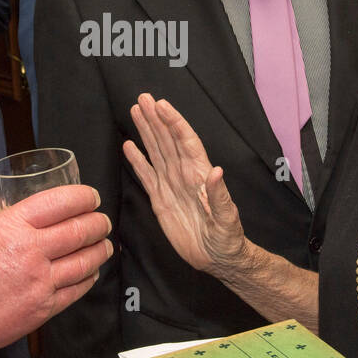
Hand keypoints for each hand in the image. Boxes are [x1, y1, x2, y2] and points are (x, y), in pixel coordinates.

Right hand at [0, 184, 110, 354]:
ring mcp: (40, 282)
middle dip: (98, 222)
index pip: (62, 202)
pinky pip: (76, 290)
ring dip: (100, 250)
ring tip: (104, 244)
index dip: (84, 196)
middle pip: (81, 230)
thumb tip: (2, 214)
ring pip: (85, 261)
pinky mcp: (42, 309)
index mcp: (12, 225)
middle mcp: (32, 251)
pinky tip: (90, 272)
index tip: (90, 197)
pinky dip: (88, 277)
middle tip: (102, 220)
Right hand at [122, 93, 247, 277]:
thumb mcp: (227, 219)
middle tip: (143, 98)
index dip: (174, 122)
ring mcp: (171, 185)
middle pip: (167, 140)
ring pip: (156, 151)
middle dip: (155, 118)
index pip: (186, 141)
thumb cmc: (227, 238)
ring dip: (146, 131)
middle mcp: (184, 175)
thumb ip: (220, 196)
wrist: (217, 259)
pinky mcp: (160, 199)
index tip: (161, 105)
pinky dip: (137, 160)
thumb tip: (216, 172)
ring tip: (135, 110)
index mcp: (200, 175)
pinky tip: (129, 146)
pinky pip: (146, 175)